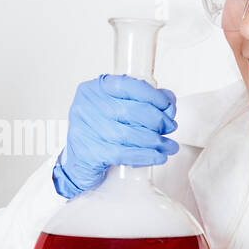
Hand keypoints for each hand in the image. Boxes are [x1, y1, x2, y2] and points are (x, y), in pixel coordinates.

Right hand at [52, 74, 178, 198]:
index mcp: (93, 89)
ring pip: (130, 134)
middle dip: (158, 120)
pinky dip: (146, 156)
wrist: (78, 163)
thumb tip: (169, 101)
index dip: (153, 95)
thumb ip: (140, 101)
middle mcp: (86, 107)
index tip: (168, 106)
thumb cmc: (99, 132)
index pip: (128, 85)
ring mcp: (85, 130)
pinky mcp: (90, 153)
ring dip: (156, 141)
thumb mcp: (115, 109)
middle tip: (170, 127)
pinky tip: (158, 156)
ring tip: (169, 145)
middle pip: (131, 111)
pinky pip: (124, 154)